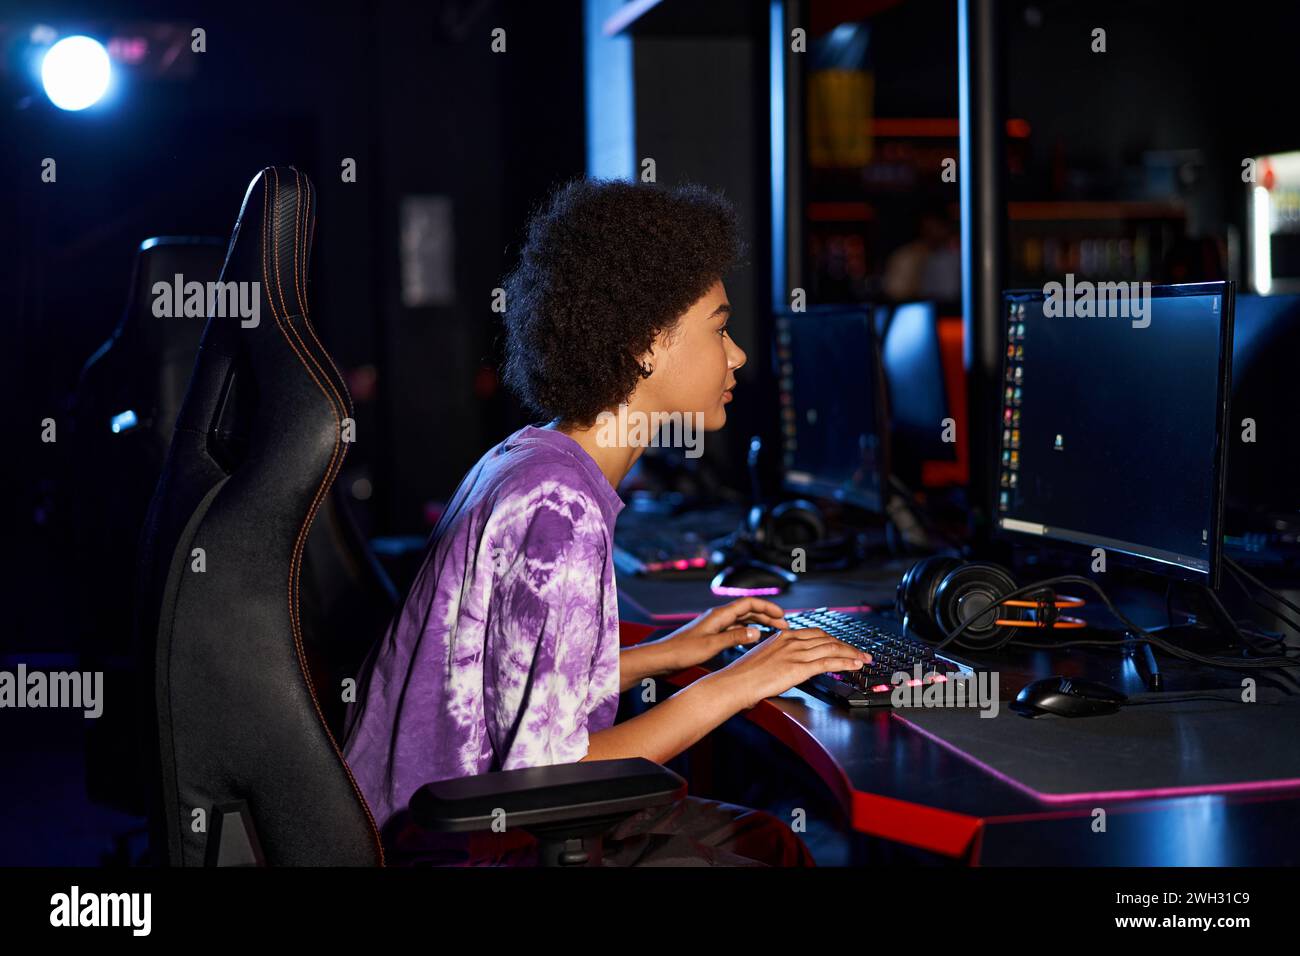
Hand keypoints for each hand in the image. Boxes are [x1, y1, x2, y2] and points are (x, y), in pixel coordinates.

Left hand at [655, 597, 791, 670]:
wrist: (662, 657)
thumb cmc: (682, 651)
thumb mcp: (711, 646)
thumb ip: (735, 638)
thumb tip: (757, 632)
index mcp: (719, 615)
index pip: (749, 603)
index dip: (767, 607)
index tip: (782, 616)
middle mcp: (718, 617)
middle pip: (748, 610)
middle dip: (767, 615)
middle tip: (784, 626)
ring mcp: (715, 625)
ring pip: (743, 619)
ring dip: (759, 623)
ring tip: (774, 631)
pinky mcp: (712, 635)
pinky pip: (735, 628)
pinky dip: (748, 631)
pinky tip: (754, 639)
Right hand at [716, 627, 872, 709]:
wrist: (734, 683)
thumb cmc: (742, 676)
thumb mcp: (763, 658)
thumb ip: (779, 657)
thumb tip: (789, 665)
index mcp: (782, 636)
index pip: (815, 634)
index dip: (833, 640)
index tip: (843, 646)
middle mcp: (791, 640)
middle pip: (827, 639)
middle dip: (846, 646)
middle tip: (860, 653)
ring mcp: (795, 653)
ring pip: (832, 649)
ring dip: (851, 654)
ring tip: (864, 659)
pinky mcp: (798, 667)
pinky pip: (828, 662)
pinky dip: (845, 663)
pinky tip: (855, 665)